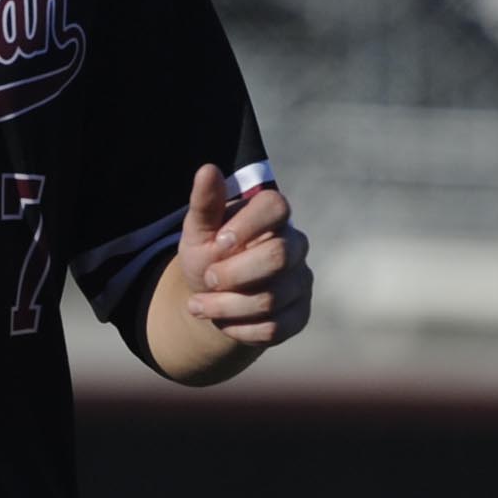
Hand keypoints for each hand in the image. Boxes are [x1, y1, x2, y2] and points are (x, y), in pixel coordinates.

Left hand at [177, 163, 311, 346]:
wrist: (212, 297)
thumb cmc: (208, 254)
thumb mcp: (198, 229)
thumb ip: (204, 202)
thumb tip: (208, 169)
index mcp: (271, 217)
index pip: (277, 206)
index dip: (246, 226)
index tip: (218, 241)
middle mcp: (294, 246)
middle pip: (279, 257)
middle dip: (234, 273)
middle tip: (207, 279)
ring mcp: (300, 282)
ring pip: (272, 298)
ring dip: (226, 306)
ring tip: (198, 305)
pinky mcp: (299, 315)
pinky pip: (275, 328)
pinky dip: (240, 328)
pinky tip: (221, 323)